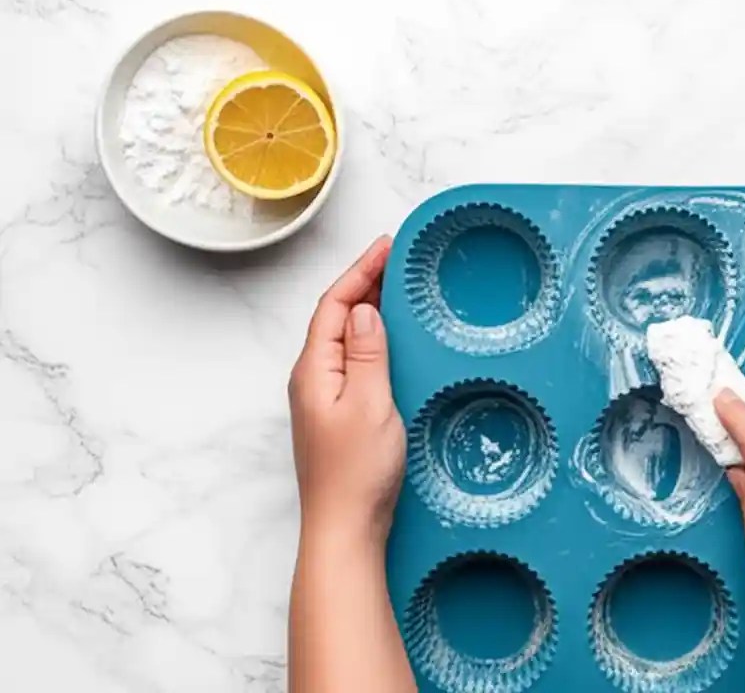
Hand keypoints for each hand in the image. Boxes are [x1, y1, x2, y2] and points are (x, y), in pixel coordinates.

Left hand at [289, 236, 404, 546]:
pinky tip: (395, 343)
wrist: (345, 528)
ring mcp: (325, 397)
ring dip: (371, 310)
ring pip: (347, 339)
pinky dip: (376, 341)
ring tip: (400, 288)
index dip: (360, 270)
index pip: (335, 304)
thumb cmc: (356, 473)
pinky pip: (356, 362)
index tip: (387, 246)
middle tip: (399, 259)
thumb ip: (368, 354)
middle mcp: (313, 378)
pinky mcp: (340, 415)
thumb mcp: (369, 404)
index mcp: (315, 369)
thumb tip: (366, 311)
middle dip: (366, 283)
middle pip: (338, 316)